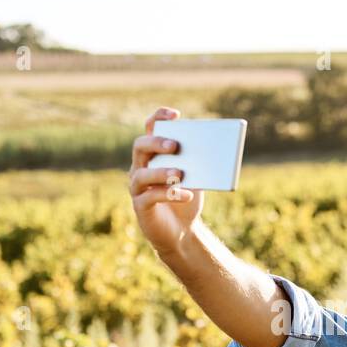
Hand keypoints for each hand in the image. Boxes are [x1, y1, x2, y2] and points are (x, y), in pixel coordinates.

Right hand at [128, 106, 204, 256]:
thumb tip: (210, 151)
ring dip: (161, 172)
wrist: (182, 231)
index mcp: (153, 154)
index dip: (158, 118)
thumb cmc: (186, 199)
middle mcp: (140, 167)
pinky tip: (186, 195)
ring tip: (180, 174)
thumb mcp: (195, 178)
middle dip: (156, 143)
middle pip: (140, 146)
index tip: (174, 115)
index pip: (150, 129)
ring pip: (141, 174)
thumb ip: (197, 164)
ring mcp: (137, 187)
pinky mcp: (140, 207)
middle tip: (176, 146)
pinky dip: (168, 195)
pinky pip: (149, 197)